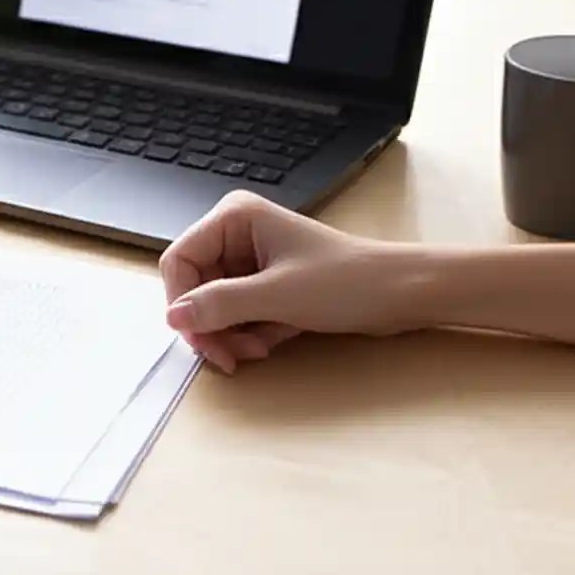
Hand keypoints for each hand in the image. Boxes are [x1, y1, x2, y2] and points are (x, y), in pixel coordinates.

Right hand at [159, 191, 421, 373]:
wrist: (401, 294)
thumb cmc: (347, 281)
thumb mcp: (277, 296)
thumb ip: (220, 305)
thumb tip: (173, 317)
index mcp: (234, 217)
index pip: (179, 260)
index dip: (182, 302)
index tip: (198, 338)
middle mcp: (237, 233)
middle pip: (194, 287)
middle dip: (210, 325)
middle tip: (229, 357)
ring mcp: (251, 259)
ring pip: (213, 305)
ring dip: (229, 335)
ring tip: (256, 351)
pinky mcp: (266, 283)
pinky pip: (236, 313)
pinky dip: (247, 334)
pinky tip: (270, 343)